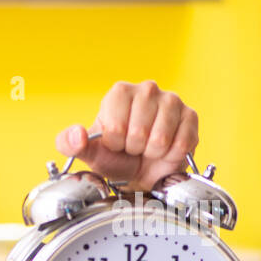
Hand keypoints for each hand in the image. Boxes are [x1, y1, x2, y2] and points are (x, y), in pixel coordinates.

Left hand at [55, 80, 197, 191]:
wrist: (142, 170)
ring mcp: (172, 101)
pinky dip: (170, 155)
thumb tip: (77, 135)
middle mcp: (147, 89)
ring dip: (152, 152)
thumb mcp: (87, 152)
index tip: (116, 143)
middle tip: (133, 147)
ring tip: (147, 147)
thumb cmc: (115, 156)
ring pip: (160, 139)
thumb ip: (70, 143)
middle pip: (138, 132)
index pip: (115, 126)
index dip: (115, 142)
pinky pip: (180, 143)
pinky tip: (165, 149)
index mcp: (120, 93)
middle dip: (134, 148)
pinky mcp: (191, 116)